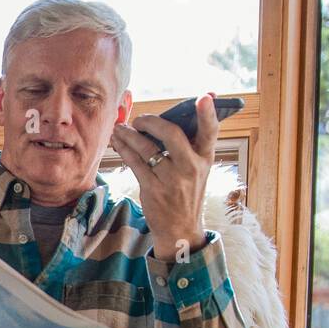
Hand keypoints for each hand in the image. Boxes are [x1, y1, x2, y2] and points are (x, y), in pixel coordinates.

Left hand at [111, 93, 218, 260]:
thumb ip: (189, 143)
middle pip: (171, 133)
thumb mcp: (197, 169)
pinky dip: (123, 148)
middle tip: (139, 120)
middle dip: (151, 121)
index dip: (208, 114)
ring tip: (119, 128)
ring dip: (129, 134)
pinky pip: (134, 162)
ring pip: (146, 147)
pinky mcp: (153, 189)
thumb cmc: (186, 192)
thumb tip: (168, 116)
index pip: (210, 131)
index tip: (204, 97)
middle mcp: (191, 167)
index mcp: (205, 157)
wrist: (180, 229)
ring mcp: (172, 179)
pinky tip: (117, 142)